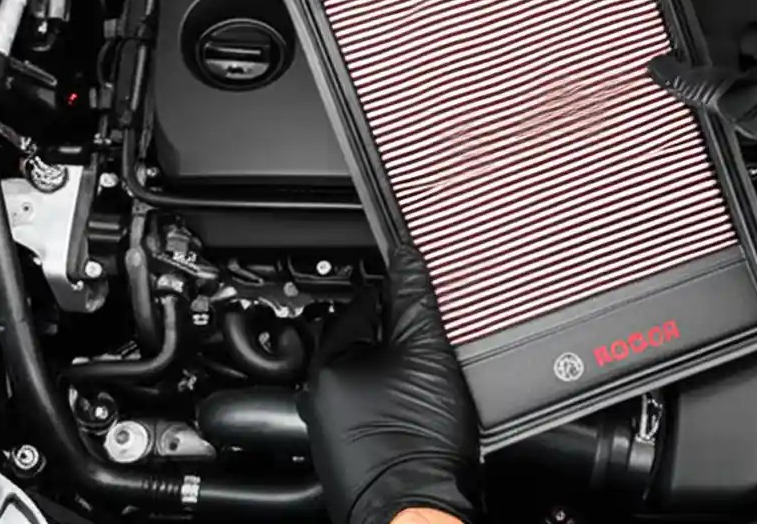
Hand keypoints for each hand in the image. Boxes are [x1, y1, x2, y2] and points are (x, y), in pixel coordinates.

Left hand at [302, 246, 479, 523]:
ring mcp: (335, 427)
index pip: (364, 303)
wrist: (418, 514)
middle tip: (436, 350)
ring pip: (376, 378)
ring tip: (434, 388)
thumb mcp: (427, 356)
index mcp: (328, 365)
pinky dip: (404, 405)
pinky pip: (380, 409)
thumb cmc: (417, 446)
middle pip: (370, 341)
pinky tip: (428, 416)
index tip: (425, 298)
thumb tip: (407, 259)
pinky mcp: (355, 451)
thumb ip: (415, 302)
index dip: (401, 297)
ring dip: (405, 375)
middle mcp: (321, 396)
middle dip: (403, 340)